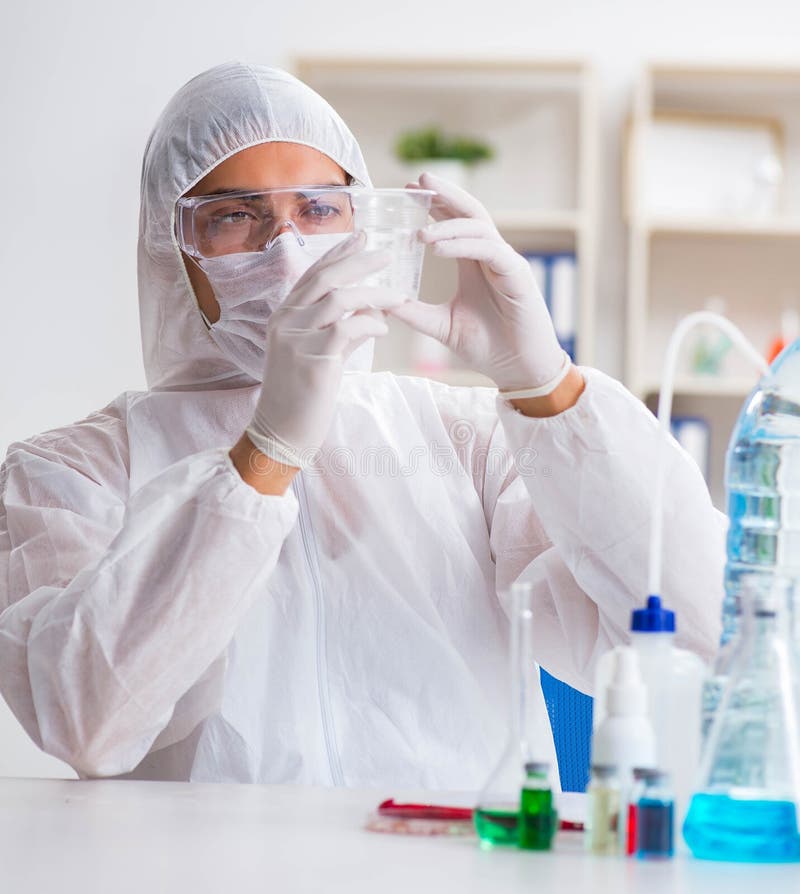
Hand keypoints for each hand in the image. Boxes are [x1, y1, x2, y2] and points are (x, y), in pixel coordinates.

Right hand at [246, 232, 400, 468]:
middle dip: (358, 261)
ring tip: (399, 296)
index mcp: (284, 317)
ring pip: (339, 300)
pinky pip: (347, 329)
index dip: (337, 254)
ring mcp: (296, 339)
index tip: (360, 236)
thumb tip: (370, 316)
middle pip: (325, 277)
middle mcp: (286, 322)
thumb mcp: (319, 357)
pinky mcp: (312, 360)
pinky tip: (384, 327)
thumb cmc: (301, 398)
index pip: (312, 275)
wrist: (282, 433)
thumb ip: (340, 333)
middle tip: (386, 253)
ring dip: (374, 294)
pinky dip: (370, 323)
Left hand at [390, 173, 566, 391]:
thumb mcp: (442, 327)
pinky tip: (438, 247)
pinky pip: (490, 250)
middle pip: (469, 213)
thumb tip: (383, 303)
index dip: (434, 205)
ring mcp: (506, 263)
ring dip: (448, 224)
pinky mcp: (518, 276)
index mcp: (473, 263)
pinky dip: (463, 245)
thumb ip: (416, 313)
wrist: (519, 369)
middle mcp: (490, 257)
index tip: (408, 191)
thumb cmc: (487, 347)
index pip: (454, 222)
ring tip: (420, 231)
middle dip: (445, 194)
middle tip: (417, 181)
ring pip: (479, 227)